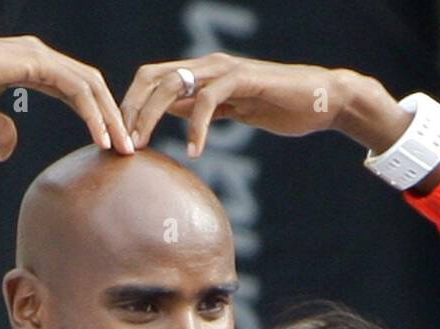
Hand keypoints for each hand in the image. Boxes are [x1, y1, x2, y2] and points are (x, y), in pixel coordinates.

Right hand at [0, 35, 133, 158]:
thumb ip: (1, 132)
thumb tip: (6, 152)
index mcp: (32, 64)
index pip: (76, 89)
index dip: (95, 114)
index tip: (109, 143)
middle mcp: (41, 55)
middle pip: (91, 87)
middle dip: (112, 118)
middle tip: (127, 149)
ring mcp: (41, 55)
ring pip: (91, 87)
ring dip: (110, 119)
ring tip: (122, 148)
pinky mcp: (37, 62)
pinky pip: (76, 90)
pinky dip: (93, 115)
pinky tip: (102, 138)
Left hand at [120, 54, 409, 157]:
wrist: (320, 100)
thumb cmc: (279, 107)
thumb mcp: (232, 110)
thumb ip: (203, 109)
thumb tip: (173, 116)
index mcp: (201, 73)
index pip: (150, 80)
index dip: (130, 106)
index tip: (120, 139)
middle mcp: (208, 65)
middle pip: (152, 79)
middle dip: (130, 112)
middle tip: (121, 146)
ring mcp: (224, 70)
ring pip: (172, 86)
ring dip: (150, 118)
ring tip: (142, 147)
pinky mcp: (242, 80)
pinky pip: (208, 100)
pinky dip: (195, 126)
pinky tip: (195, 151)